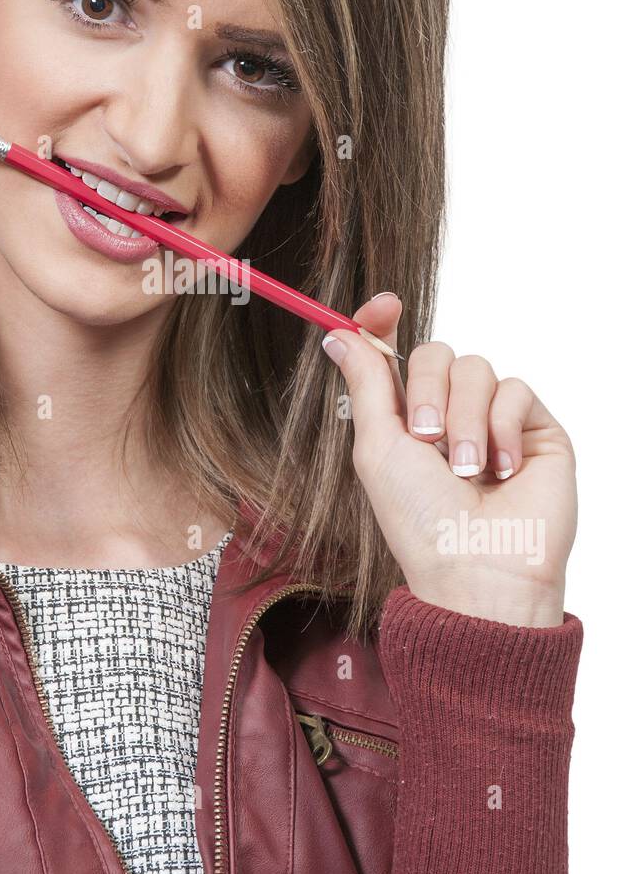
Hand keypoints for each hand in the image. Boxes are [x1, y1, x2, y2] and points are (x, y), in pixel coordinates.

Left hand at [322, 293, 576, 626]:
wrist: (479, 568)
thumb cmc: (421, 522)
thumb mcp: (376, 448)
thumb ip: (366, 384)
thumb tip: (338, 334)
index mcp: (404, 420)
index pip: (396, 354)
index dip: (384, 324)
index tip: (384, 305)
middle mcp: (449, 415)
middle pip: (435, 353)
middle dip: (426, 389)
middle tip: (425, 438)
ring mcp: (495, 421)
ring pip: (476, 367)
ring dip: (464, 419)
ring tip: (468, 471)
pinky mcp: (536, 430)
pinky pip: (515, 389)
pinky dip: (502, 427)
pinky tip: (502, 471)